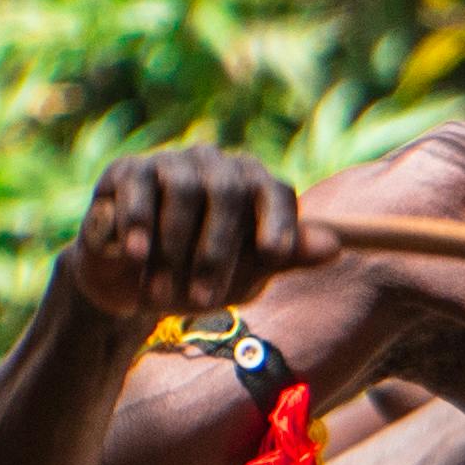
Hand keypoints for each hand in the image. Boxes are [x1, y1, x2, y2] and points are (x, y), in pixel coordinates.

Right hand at [63, 150, 316, 329]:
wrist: (134, 283)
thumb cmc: (199, 277)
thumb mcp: (245, 276)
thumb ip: (285, 259)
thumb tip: (334, 246)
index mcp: (253, 187)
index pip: (275, 192)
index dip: (278, 221)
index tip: (273, 256)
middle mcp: (217, 166)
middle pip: (228, 192)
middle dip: (215, 252)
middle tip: (202, 302)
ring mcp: (173, 162)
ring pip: (184, 192)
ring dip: (174, 249)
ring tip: (161, 295)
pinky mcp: (130, 169)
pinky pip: (140, 189)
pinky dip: (139, 224)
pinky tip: (137, 255)